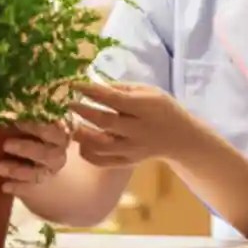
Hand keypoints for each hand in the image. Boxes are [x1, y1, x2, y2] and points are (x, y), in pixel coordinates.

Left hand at [0, 121, 70, 195]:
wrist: (61, 182)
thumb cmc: (45, 146)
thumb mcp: (47, 135)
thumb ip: (35, 123)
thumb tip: (10, 104)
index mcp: (60, 139)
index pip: (53, 131)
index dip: (36, 126)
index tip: (17, 120)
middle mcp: (57, 156)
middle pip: (45, 154)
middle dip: (26, 149)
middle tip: (6, 144)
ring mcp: (48, 174)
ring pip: (35, 174)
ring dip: (16, 170)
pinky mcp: (37, 190)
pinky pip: (27, 190)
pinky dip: (16, 188)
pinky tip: (4, 186)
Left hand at [69, 81, 202, 166]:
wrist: (180, 138)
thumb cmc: (161, 108)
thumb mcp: (148, 91)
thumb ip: (122, 88)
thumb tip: (93, 84)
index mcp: (145, 108)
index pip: (115, 99)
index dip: (92, 91)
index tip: (74, 84)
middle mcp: (138, 131)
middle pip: (105, 122)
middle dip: (82, 111)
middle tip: (67, 103)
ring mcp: (132, 150)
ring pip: (100, 146)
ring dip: (80, 134)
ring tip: (70, 123)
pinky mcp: (127, 162)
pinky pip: (101, 161)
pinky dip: (86, 152)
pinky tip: (81, 141)